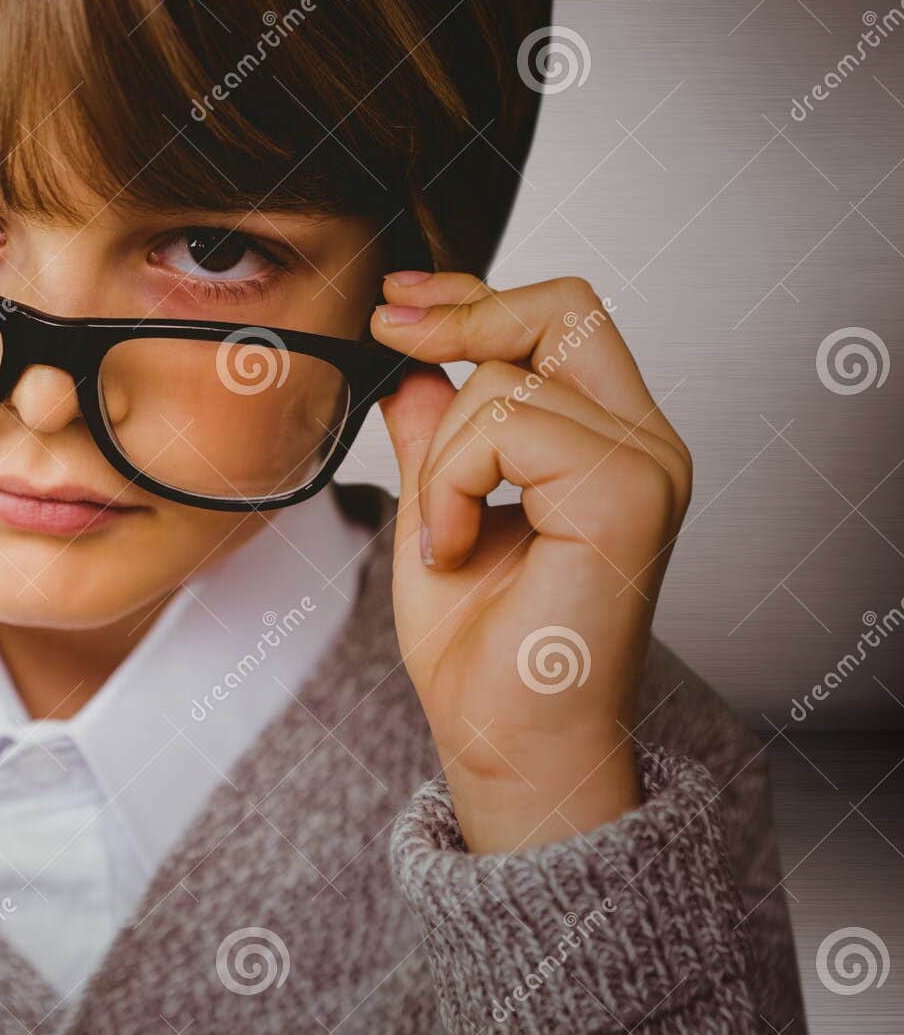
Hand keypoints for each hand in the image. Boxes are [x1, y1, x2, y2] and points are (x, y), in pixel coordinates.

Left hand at [372, 271, 691, 853]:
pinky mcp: (627, 495)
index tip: (397, 303)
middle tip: (389, 335)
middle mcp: (644, 446)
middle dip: (462, 313)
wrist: (505, 739)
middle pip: (562, 307)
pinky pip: (503, 426)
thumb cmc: (482, 648)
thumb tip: (409, 366)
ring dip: (439, 459)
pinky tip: (453, 545)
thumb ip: (435, 432)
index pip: (558, 319)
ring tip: (442, 534)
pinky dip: (451, 484)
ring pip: (504, 379)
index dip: (474, 294)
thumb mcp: (438, 507)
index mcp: (611, 443)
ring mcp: (645, 468)